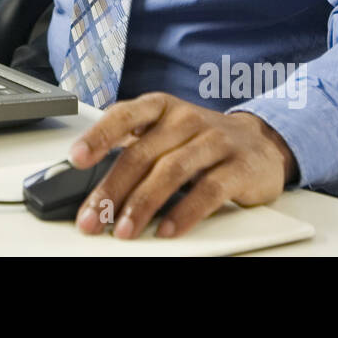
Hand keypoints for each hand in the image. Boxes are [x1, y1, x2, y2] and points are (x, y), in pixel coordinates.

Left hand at [70, 93, 297, 239]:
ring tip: (125, 229)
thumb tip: (91, 184)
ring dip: (143, 204)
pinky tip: (167, 229)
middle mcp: (185, 119)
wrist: (261, 142)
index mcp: (160, 107)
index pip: (123, 116)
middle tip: (92, 218)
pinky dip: (185, 213)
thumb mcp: (165, 134)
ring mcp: (215, 140)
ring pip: (172, 172)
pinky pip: (209, 191)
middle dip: (112, 189)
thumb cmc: (200, 139)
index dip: (98, 136)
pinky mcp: (240, 167)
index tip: (76, 158)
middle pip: (141, 154)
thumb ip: (132, 150)